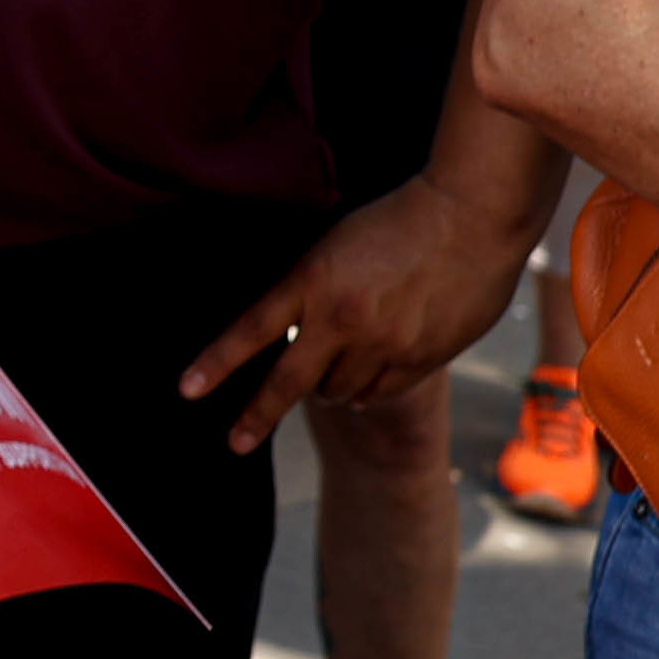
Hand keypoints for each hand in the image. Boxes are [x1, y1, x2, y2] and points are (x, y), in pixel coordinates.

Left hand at [179, 168, 534, 454]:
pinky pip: (377, 393)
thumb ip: (312, 289)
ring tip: (332, 364)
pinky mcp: (420, 359)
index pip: (251, 330)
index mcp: (312, 280)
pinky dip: (365, 390)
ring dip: (326, 385)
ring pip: (337, 390)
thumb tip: (291, 329)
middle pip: (288, 382)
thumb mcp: (336, 244)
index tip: (186, 391)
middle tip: (235, 442)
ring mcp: (382, 344)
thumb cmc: (399, 218)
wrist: (472, 215)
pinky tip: (367, 371)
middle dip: (256, 416)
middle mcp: (341, 320)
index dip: (216, 364)